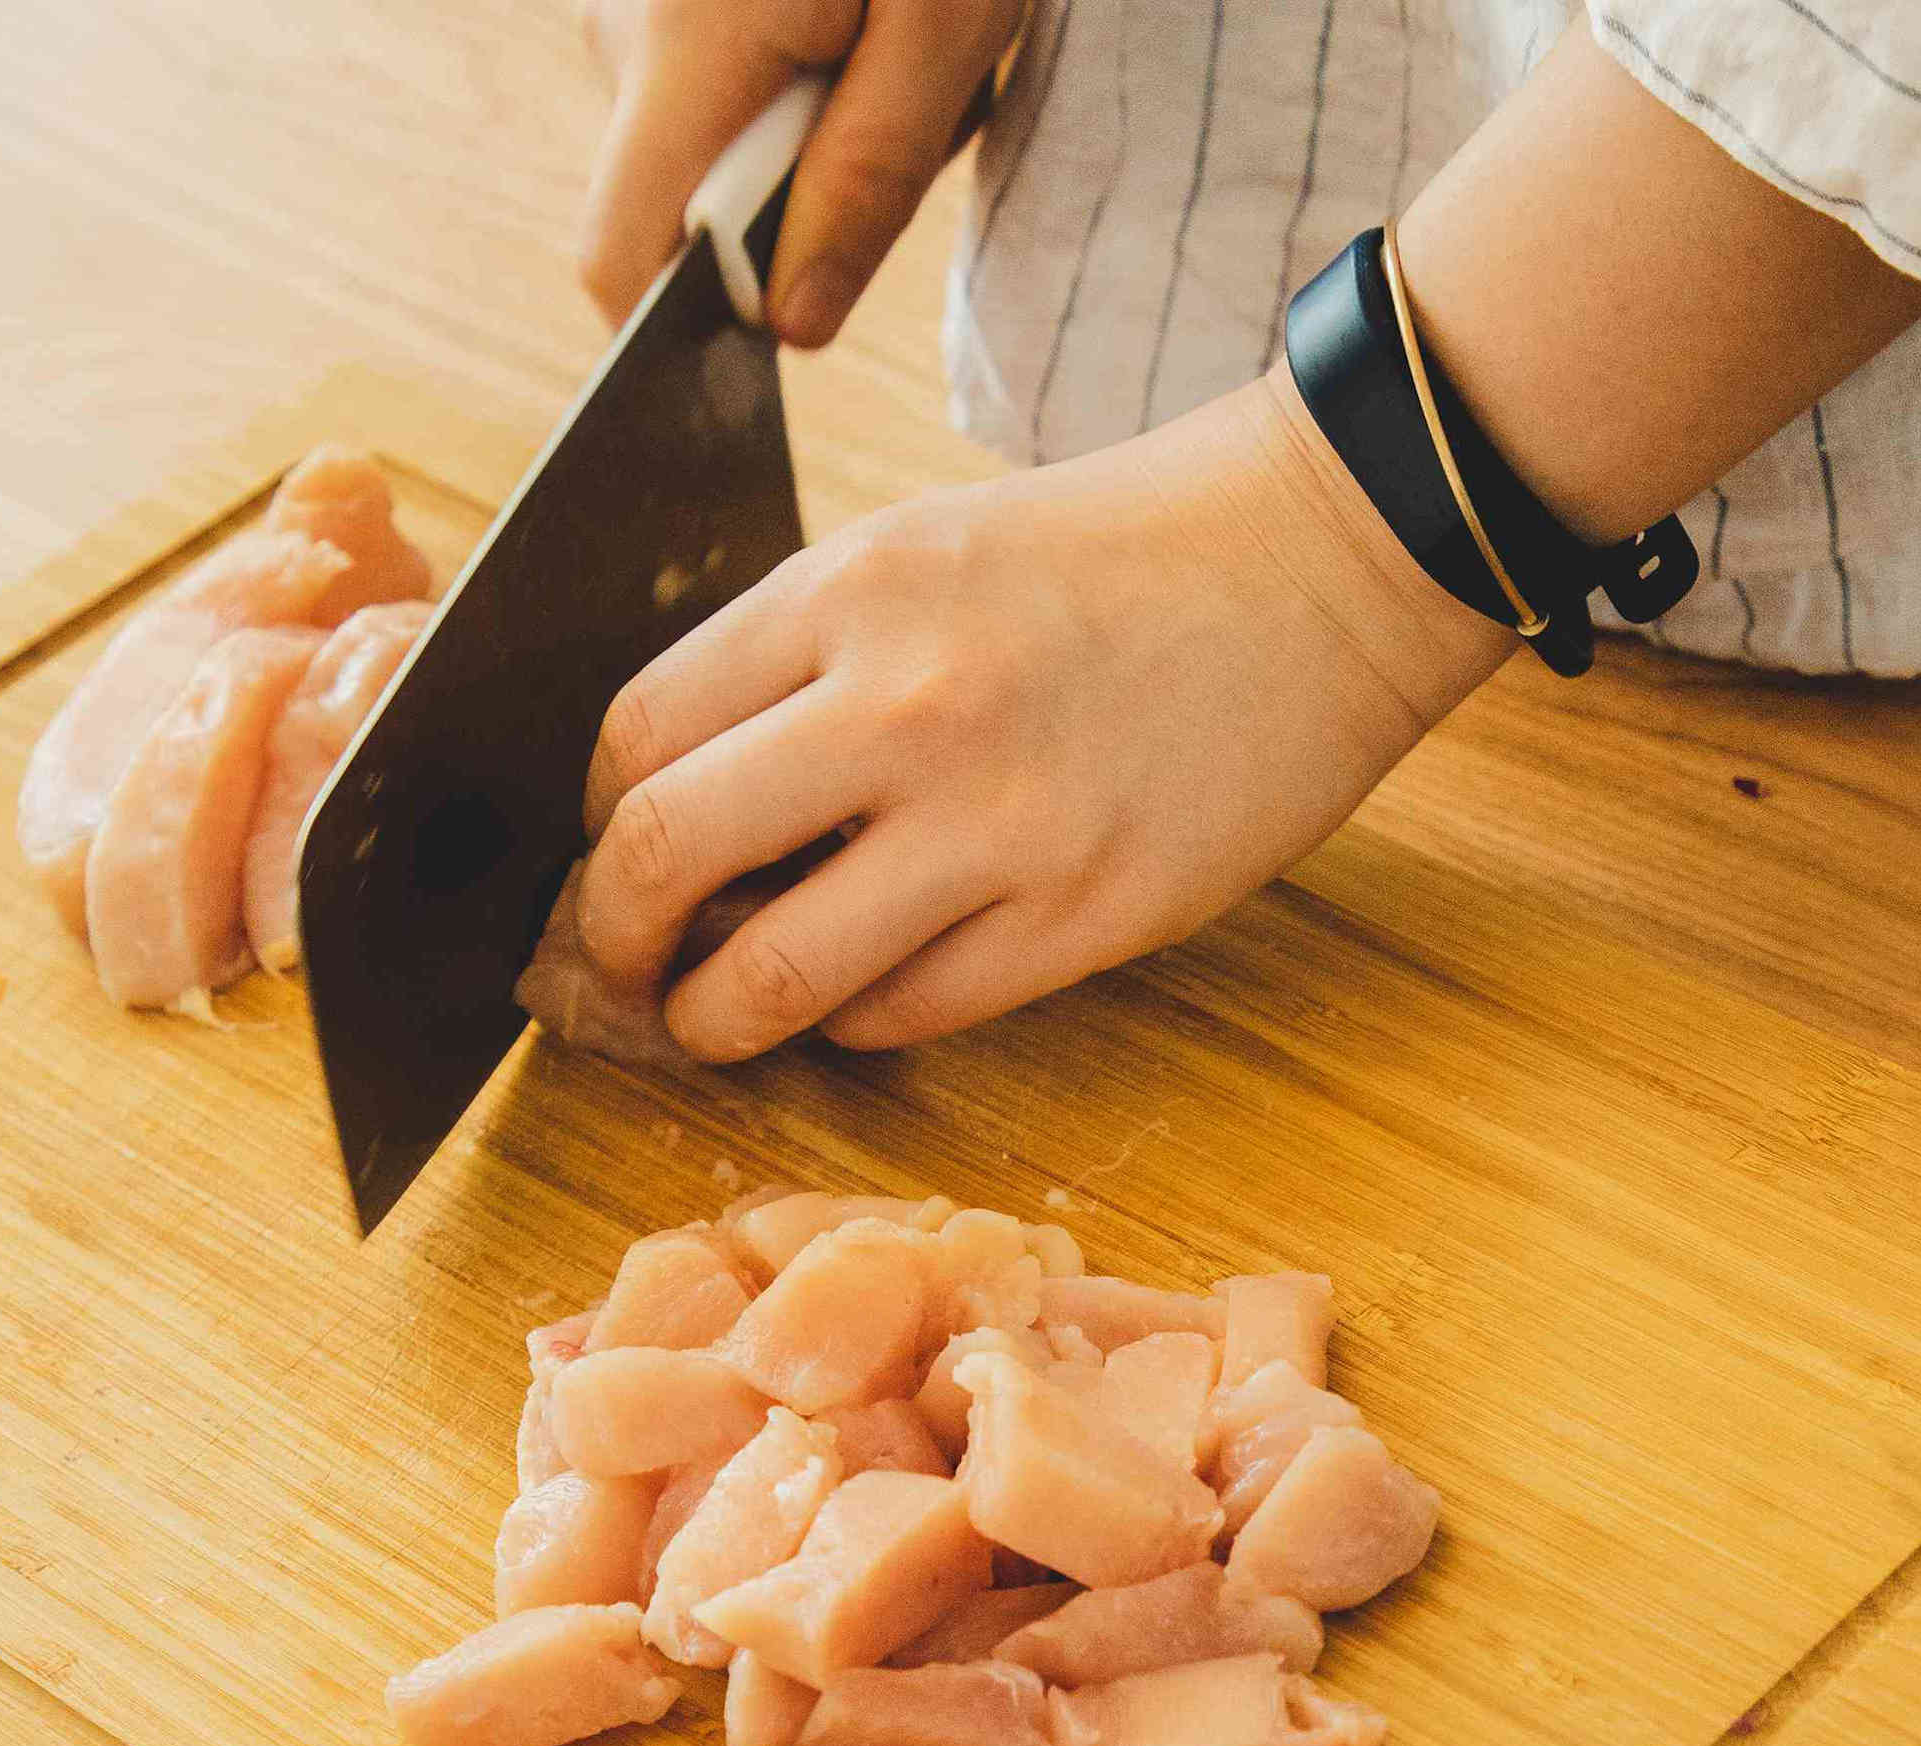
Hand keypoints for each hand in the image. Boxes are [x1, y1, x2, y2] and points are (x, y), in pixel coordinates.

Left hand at [573, 366, 1513, 1058]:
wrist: (1324, 562)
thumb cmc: (1117, 557)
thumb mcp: (925, 551)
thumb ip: (803, 661)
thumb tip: (685, 805)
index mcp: (849, 591)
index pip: (635, 739)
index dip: (596, 823)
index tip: (611, 856)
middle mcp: (904, 705)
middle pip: (661, 856)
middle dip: (614, 940)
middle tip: (624, 970)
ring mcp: (997, 822)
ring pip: (771, 975)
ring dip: (715, 1017)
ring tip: (718, 1016)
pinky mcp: (1083, 915)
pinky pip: (903, 1013)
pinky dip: (855, 1019)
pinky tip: (867, 987)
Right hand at [577, 0, 1025, 344]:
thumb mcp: (946, 25)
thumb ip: (867, 182)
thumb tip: (788, 329)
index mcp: (684, 46)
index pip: (617, 257)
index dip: (682, 333)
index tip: (783, 335)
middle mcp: (624, 23)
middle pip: (674, 205)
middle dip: (796, 205)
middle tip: (910, 98)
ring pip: (707, 141)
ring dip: (814, 132)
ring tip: (897, 31)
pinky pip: (717, 78)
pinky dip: (801, 73)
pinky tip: (863, 8)